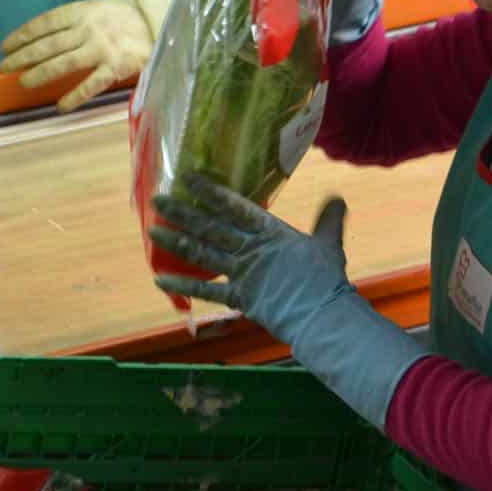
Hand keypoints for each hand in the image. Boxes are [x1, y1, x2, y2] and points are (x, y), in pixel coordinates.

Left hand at [2, 0, 168, 111]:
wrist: (157, 22)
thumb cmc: (119, 19)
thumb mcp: (94, 11)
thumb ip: (70, 22)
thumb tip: (36, 40)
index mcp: (81, 11)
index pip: (45, 23)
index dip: (23, 35)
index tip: (5, 46)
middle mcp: (89, 28)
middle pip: (49, 44)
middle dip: (24, 56)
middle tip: (5, 67)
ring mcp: (102, 48)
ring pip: (65, 62)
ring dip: (41, 73)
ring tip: (24, 83)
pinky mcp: (116, 67)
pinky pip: (92, 84)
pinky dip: (75, 96)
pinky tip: (60, 107)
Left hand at [148, 176, 425, 427]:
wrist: (322, 313)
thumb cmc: (326, 278)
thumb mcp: (329, 243)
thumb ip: (328, 220)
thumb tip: (338, 198)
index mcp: (270, 231)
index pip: (234, 206)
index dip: (210, 190)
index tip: (188, 177)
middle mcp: (250, 248)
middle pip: (210, 227)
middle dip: (182, 213)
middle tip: (157, 201)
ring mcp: (242, 272)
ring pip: (202, 253)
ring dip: (176, 242)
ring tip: (153, 232)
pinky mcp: (239, 297)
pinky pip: (206, 292)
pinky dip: (182, 286)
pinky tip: (160, 280)